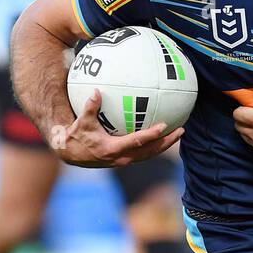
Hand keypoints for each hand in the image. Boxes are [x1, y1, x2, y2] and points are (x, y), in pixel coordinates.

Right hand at [52, 89, 181, 166]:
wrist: (71, 155)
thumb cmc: (76, 136)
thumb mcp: (81, 122)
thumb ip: (90, 107)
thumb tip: (96, 91)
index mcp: (113, 149)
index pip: (138, 141)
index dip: (152, 134)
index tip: (165, 125)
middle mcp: (121, 158)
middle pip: (150, 151)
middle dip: (167, 142)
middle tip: (181, 130)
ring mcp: (124, 161)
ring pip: (149, 154)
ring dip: (164, 145)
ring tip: (178, 134)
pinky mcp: (123, 160)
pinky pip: (144, 153)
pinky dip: (155, 146)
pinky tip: (162, 136)